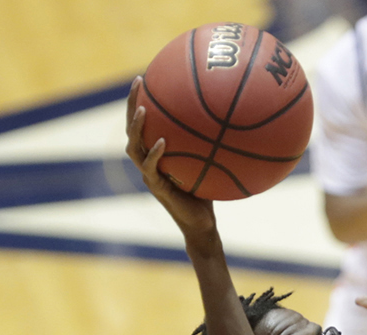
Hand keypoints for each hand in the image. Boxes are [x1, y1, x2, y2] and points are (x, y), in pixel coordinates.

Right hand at [125, 78, 216, 239]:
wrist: (202, 225)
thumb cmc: (208, 193)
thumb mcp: (210, 162)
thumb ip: (212, 142)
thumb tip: (234, 117)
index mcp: (156, 153)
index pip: (144, 123)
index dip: (140, 100)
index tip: (145, 76)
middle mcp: (148, 161)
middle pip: (132, 128)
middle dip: (132, 104)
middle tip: (138, 81)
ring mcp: (150, 175)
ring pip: (133, 147)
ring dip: (136, 128)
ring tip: (142, 110)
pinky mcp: (158, 188)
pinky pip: (151, 168)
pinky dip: (155, 154)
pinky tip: (163, 141)